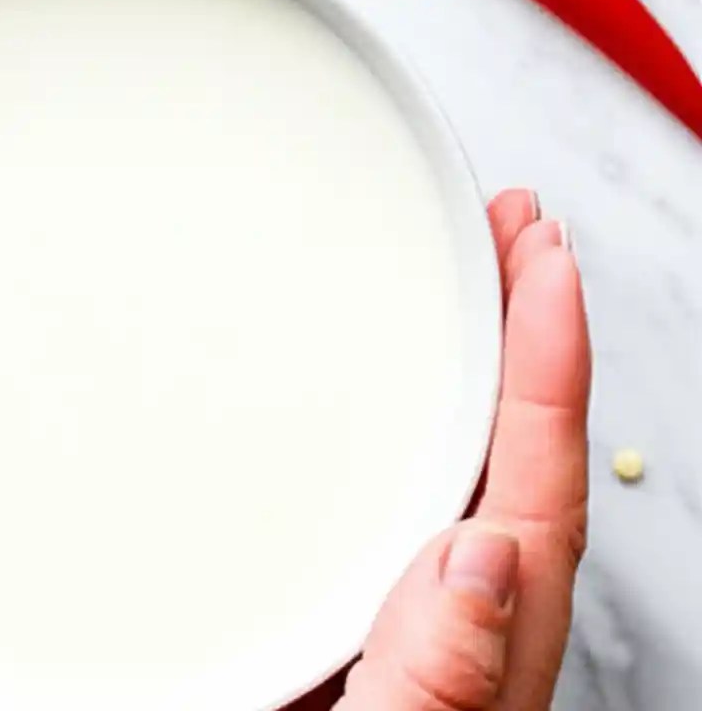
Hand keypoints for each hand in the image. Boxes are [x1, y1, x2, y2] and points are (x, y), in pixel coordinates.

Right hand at [291, 190, 589, 709]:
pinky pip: (404, 517)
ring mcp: (406, 628)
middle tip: (514, 233)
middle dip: (529, 336)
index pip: (533, 486)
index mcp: (477, 657)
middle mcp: (457, 633)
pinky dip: (408, 442)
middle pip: (523, 462)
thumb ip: (436, 683)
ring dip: (477, 375)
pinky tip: (371, 414)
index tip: (538, 256)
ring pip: (467, 482)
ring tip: (467, 287)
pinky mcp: (352, 631)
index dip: (546, 363)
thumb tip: (484, 559)